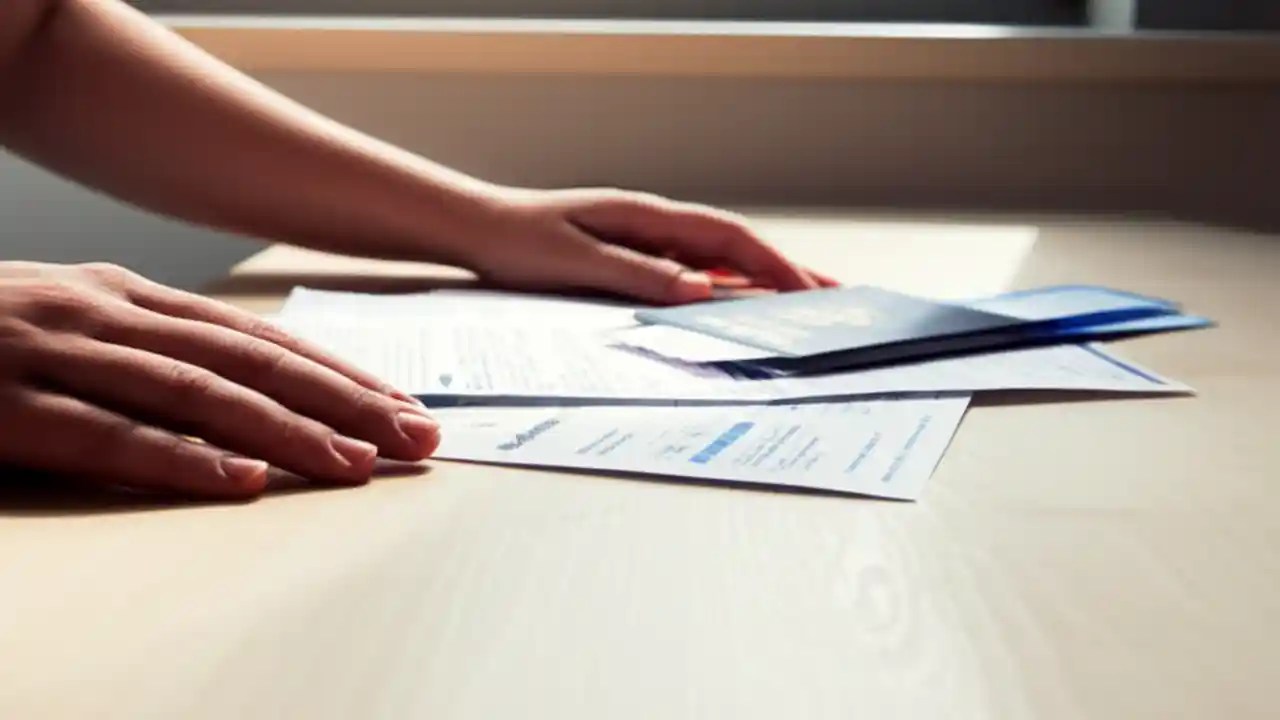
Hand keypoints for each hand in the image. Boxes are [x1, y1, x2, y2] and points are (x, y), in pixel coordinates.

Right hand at [0, 262, 438, 499]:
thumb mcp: (85, 327)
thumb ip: (163, 354)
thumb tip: (258, 400)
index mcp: (132, 297)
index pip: (262, 341)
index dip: (341, 375)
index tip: (408, 409)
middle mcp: (109, 315)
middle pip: (252, 364)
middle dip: (345, 403)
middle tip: (417, 439)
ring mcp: (58, 355)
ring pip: (199, 397)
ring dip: (288, 433)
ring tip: (356, 465)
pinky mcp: (9, 406)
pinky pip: (110, 437)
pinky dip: (182, 462)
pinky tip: (243, 485)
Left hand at [464, 188, 838, 304]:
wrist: (479, 228)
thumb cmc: (520, 240)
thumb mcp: (577, 260)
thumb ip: (639, 274)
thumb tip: (701, 290)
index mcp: (647, 216)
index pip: (727, 238)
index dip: (772, 264)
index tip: (808, 290)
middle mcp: (656, 224)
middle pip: (736, 247)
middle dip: (786, 271)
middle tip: (834, 296)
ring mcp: (649, 240)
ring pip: (720, 260)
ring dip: (762, 281)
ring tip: (805, 305)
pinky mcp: (635, 258)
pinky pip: (692, 274)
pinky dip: (726, 289)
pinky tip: (743, 307)